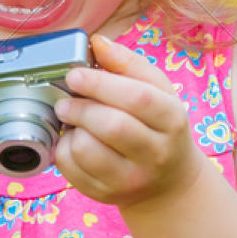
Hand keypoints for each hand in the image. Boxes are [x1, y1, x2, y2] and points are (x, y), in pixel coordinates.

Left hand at [52, 33, 207, 211]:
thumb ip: (128, 63)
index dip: (101, 83)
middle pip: (112, 126)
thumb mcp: (157, 91)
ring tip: (73, 119)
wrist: (168, 183)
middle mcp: (156, 154)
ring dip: (71, 128)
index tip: (75, 74)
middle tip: (66, 99)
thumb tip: (98, 42)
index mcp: (172, 120)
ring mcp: (131, 179)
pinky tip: (74, 140)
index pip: (138, 98)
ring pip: (87, 150)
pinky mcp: (106, 195)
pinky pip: (71, 169)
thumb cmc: (159, 127)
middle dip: (80, 107)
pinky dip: (63, 149)